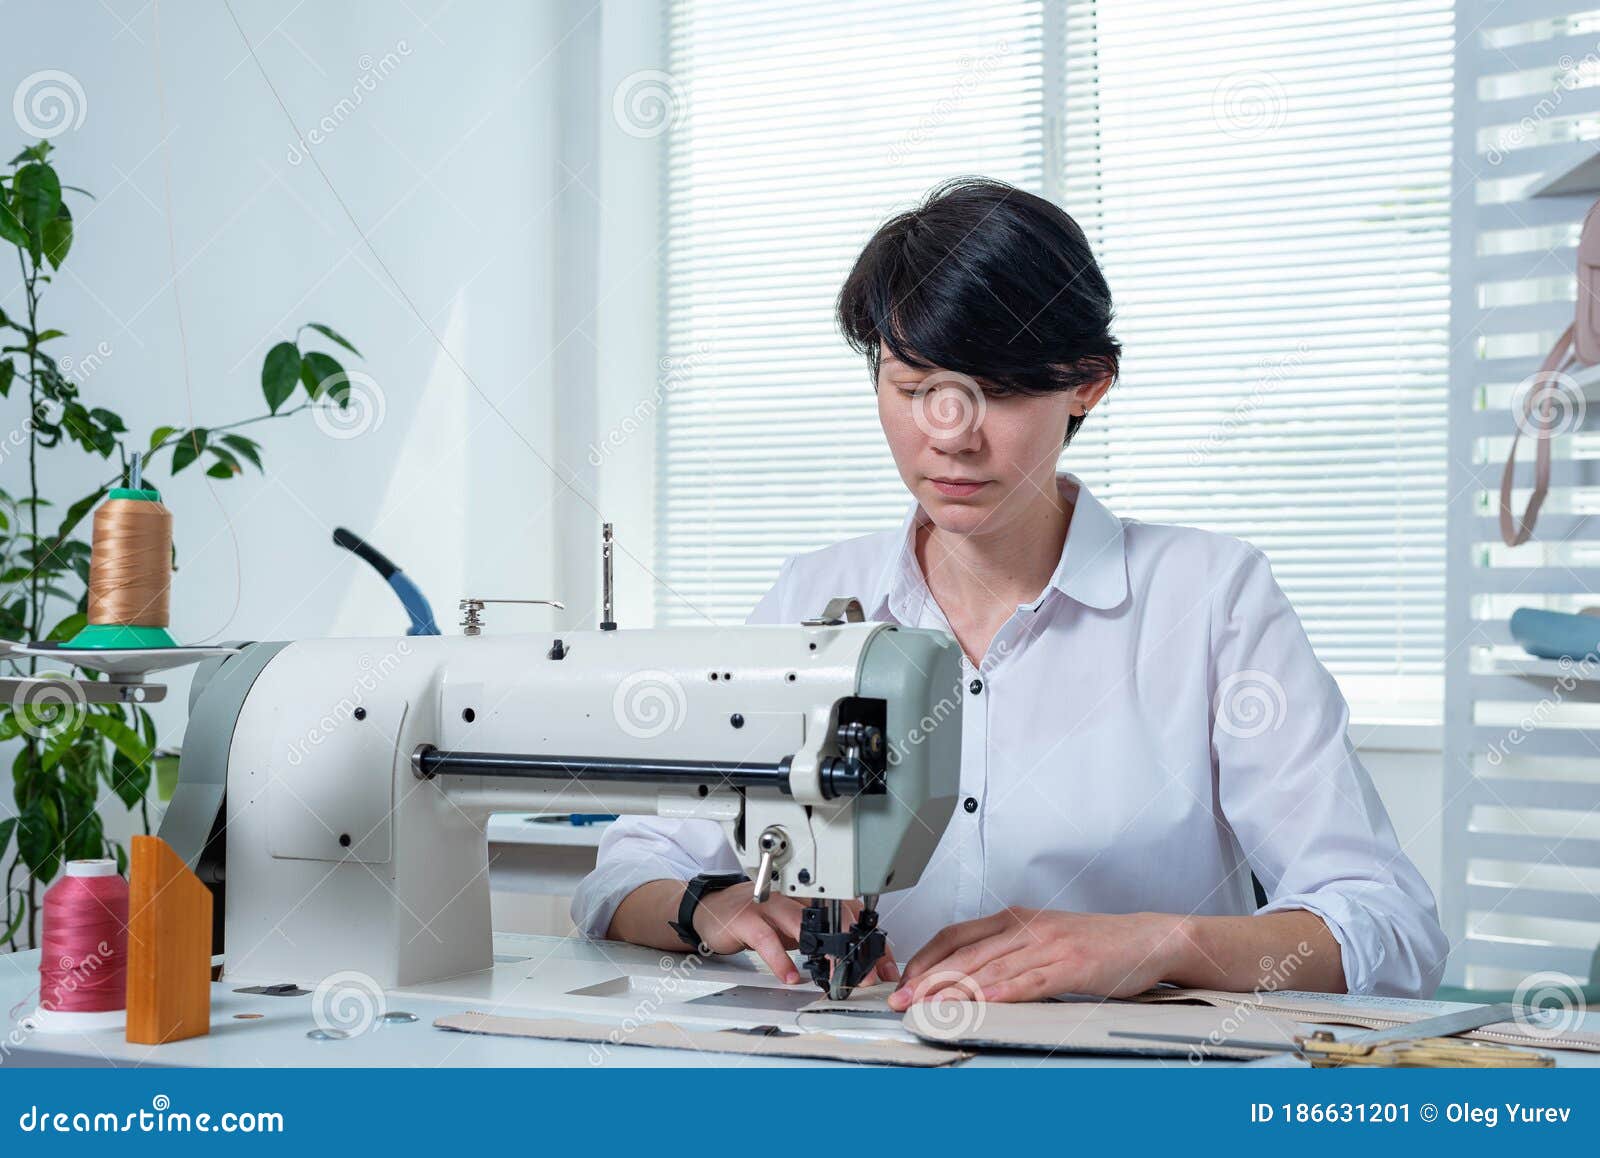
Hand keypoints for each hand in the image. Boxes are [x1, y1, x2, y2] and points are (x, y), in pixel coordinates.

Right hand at [692, 887, 900, 987]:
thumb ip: (823, 938)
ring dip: (824, 952)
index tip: (883, 966)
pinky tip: (791, 976)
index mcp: (810, 895)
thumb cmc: (757, 917)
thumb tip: (859, 961)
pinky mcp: (746, 918)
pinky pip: (767, 938)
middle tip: (867, 975)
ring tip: (838, 974)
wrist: (712, 910)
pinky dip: (781, 960)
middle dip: (854, 947)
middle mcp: (794, 894)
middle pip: (833, 914)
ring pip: (803, 923)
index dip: (869, 939)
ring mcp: (770, 903)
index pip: (850, 913)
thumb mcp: (796, 926)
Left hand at [887, 906, 1180, 1009]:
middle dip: (930, 979)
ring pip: (993, 968)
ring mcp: (1048, 945)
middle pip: (967, 953)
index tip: (905, 979)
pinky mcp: (1072, 965)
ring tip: (930, 1007)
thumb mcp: (1041, 939)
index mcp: (1014, 918)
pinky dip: (1004, 992)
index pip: (956, 934)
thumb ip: (1006, 954)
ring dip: (957, 990)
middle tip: (903, 999)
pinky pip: (1031, 981)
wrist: (1145, 939)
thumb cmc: (1093, 943)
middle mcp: (1026, 927)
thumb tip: (965, 980)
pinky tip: (984, 1003)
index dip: (926, 957)